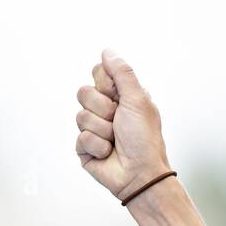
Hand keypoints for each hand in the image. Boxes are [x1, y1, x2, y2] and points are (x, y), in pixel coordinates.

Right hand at [76, 49, 171, 200]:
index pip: (98, 73)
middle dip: (103, 109)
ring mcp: (94, 129)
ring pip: (80, 115)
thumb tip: (108, 51)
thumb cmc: (145, 140)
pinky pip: (80, 137)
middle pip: (84, 92)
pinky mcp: (85, 147)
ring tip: (116, 141)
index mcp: (121, 97)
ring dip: (102, 130)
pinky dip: (97, 146)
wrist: (141, 175)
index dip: (106, 85)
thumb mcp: (138, 101)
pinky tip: (109, 153)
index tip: (120, 98)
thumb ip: (123, 74)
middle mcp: (106, 110)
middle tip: (119, 123)